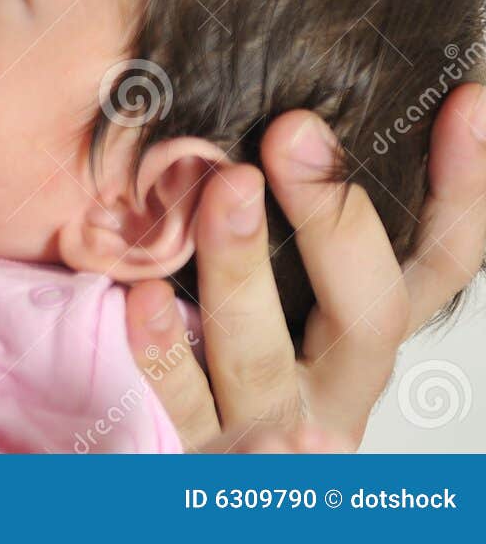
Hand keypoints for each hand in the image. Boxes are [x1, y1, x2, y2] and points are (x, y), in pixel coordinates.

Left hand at [126, 83, 485, 449]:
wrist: (220, 489)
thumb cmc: (246, 366)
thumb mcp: (300, 298)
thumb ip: (318, 227)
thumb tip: (318, 117)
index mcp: (369, 339)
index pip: (439, 263)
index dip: (463, 190)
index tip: (465, 106)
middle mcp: (338, 389)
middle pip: (367, 312)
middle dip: (335, 218)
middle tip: (295, 131)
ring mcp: (271, 429)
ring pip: (260, 351)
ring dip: (241, 265)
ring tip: (226, 185)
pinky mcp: (201, 459)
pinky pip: (182, 402)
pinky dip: (165, 350)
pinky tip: (142, 296)